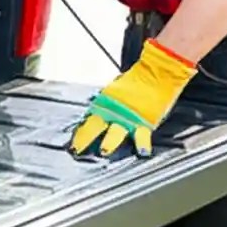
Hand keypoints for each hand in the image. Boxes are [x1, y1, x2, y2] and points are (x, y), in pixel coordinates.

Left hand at [69, 39, 196, 157]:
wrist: (155, 74)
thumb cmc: (134, 82)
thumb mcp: (112, 92)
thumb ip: (103, 105)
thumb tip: (92, 116)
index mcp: (104, 103)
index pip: (87, 120)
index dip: (79, 133)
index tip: (71, 144)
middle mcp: (114, 111)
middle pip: (95, 126)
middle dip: (84, 138)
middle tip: (76, 150)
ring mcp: (129, 117)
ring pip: (116, 132)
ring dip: (109, 142)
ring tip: (104, 152)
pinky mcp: (146, 122)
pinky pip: (143, 135)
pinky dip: (143, 145)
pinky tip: (142, 152)